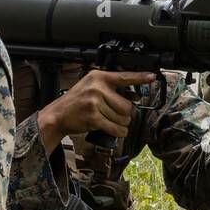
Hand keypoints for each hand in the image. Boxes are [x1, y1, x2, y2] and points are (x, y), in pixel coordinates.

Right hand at [38, 70, 155, 140]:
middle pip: (127, 105)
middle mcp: (97, 87)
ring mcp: (95, 102)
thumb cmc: (76, 102)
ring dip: (121, 124)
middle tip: (115, 115)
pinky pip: (115, 128)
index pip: (124, 77)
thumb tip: (135, 97)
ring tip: (110, 121)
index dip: (140, 78)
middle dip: (125, 114)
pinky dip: (118, 132)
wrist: (57, 115)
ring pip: (122, 118)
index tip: (152, 77)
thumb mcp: (91, 88)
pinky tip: (115, 131)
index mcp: (98, 77)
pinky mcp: (93, 117)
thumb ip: (111, 89)